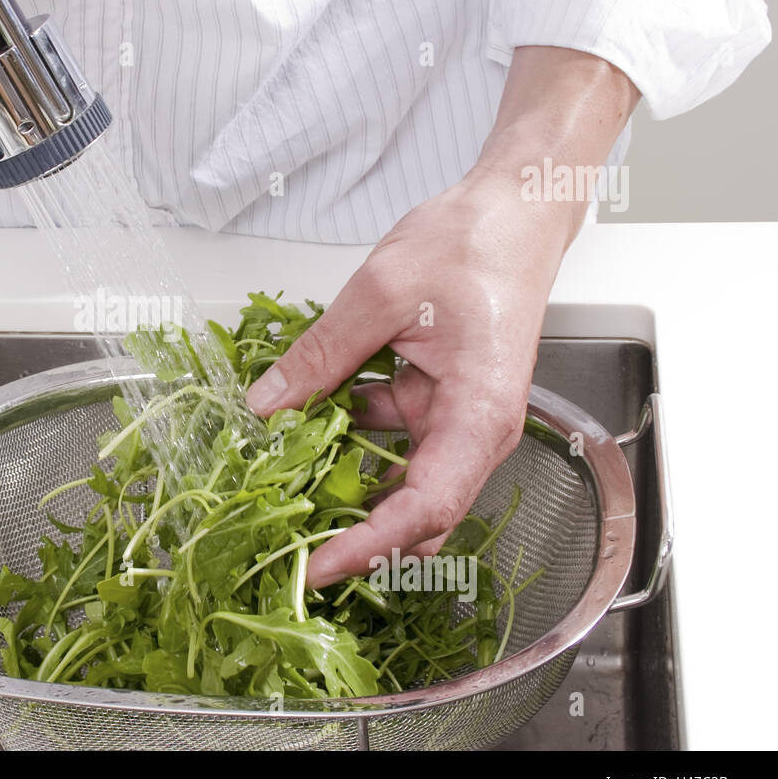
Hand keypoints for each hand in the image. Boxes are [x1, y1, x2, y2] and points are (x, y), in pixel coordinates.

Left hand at [245, 46, 638, 588]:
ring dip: (343, 486)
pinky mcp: (434, 402)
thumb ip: (322, 353)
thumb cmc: (476, 244)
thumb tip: (266, 405)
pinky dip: (346, 440)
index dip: (367, 546)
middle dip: (353, 533)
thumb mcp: (380, 293)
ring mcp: (454, 420)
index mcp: (479, 416)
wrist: (512, 212)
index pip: (424, 510)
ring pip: (397, 480)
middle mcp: (474, 432)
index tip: (316, 567)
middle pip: (414, 512)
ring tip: (282, 491)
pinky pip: (388, 439)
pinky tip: (301, 430)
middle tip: (286, 543)